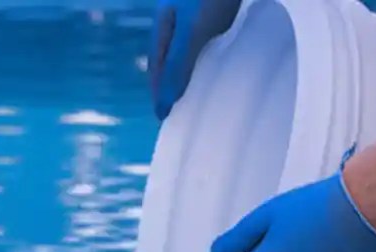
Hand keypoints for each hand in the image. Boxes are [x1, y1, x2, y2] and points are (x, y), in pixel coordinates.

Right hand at [150, 0, 241, 119]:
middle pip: (169, 56)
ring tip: (197, 84)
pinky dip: (208, 50)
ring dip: (189, 66)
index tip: (164, 116)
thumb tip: (164, 105)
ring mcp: (194, 10)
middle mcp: (175, 18)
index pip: (156, 67)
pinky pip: (207, 35)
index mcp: (163, 25)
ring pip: (188, 45)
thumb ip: (178, 65)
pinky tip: (219, 53)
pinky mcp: (215, 5)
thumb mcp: (192, 32)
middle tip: (178, 104)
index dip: (159, 91)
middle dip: (171, 79)